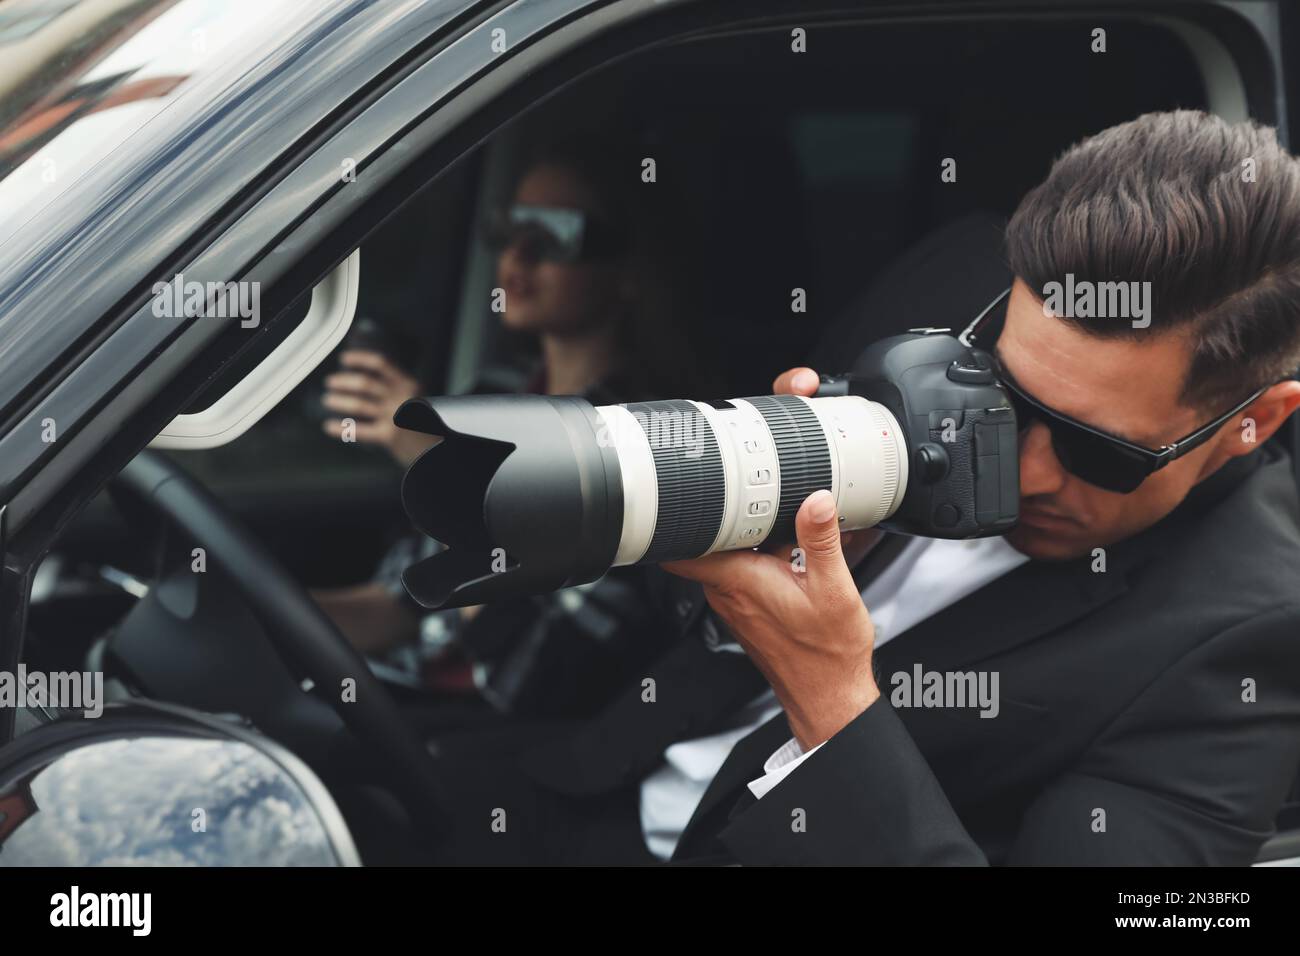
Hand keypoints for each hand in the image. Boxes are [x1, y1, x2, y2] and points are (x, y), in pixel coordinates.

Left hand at [321, 350, 435, 466]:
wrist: (437, 449)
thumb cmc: (424, 425)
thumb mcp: (416, 398)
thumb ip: (396, 388)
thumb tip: (363, 381)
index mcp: (408, 384)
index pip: (380, 363)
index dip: (360, 359)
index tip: (345, 359)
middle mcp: (401, 398)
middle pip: (365, 383)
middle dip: (342, 381)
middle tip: (331, 383)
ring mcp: (394, 417)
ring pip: (358, 404)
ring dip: (338, 401)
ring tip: (329, 400)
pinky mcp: (388, 436)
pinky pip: (358, 430)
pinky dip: (341, 428)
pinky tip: (330, 426)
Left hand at [661, 366, 882, 749]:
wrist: (830, 694)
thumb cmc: (828, 653)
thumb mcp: (835, 588)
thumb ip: (822, 540)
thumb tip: (816, 500)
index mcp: (739, 580)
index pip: (681, 545)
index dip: (671, 515)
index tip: (674, 486)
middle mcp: (727, 592)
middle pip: (700, 541)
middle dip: (711, 511)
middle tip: (726, 479)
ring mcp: (734, 603)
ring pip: (719, 555)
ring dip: (734, 533)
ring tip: (759, 507)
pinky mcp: (747, 610)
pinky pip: (736, 571)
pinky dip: (749, 553)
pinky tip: (777, 546)